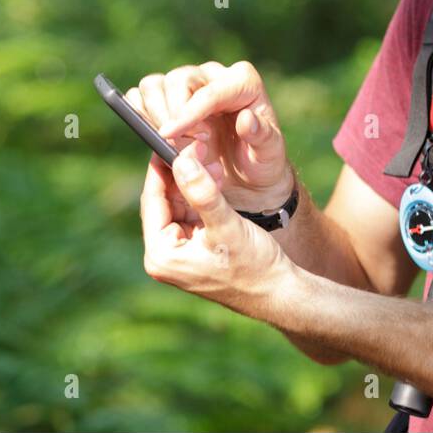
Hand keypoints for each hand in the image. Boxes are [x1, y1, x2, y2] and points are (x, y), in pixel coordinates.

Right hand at [124, 61, 293, 213]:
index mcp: (244, 82)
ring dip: (155, 115)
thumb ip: (263, 136)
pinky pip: (140, 95)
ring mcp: (189, 86)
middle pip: (178, 80)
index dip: (188, 113)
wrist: (248, 176)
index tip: (172, 135)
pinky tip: (155, 136)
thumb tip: (246, 119)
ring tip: (174, 144)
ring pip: (155, 84)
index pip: (210, 90)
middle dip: (173, 115)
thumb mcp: (269, 155)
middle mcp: (214, 77)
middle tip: (181, 147)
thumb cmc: (262, 162)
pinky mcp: (168, 100)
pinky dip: (139, 114)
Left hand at [140, 139, 293, 318]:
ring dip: (194, 184)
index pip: (153, 201)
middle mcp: (164, 258)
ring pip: (180, 207)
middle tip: (197, 147)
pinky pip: (192, 217)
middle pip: (164, 202)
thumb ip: (202, 192)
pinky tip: (217, 181)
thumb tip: (181, 160)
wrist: (280, 292)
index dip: (161, 168)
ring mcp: (179, 256)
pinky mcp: (195, 253)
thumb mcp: (226, 224)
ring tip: (212, 162)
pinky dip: (203, 198)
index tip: (169, 140)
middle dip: (182, 175)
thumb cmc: (254, 265)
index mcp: (162, 256)